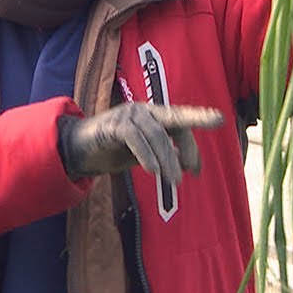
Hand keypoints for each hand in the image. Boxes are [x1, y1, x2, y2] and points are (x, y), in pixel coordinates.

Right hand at [57, 102, 223, 182]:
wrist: (77, 151)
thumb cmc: (113, 151)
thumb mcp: (145, 155)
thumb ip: (165, 153)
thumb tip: (188, 161)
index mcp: (154, 115)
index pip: (181, 120)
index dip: (197, 130)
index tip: (215, 130)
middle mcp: (144, 110)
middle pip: (175, 121)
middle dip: (190, 141)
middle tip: (194, 172)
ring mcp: (129, 115)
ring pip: (157, 134)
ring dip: (168, 159)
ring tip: (174, 181)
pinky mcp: (113, 125)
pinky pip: (135, 138)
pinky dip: (146, 155)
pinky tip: (152, 171)